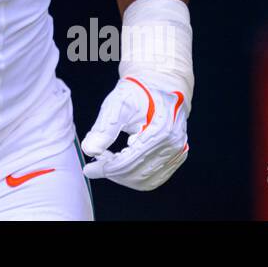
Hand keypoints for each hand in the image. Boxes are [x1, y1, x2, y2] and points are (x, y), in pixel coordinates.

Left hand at [80, 76, 188, 190]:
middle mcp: (174, 144)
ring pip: (146, 180)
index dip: (107, 168)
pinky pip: (155, 177)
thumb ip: (104, 128)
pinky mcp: (177, 156)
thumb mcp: (117, 103)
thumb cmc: (138, 92)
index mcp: (161, 130)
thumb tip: (89, 149)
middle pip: (138, 174)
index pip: (130, 161)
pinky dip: (135, 175)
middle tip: (96, 164)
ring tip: (108, 161)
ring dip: (123, 176)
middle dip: (113, 172)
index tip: (89, 170)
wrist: (159, 85)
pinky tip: (122, 161)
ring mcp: (178, 152)